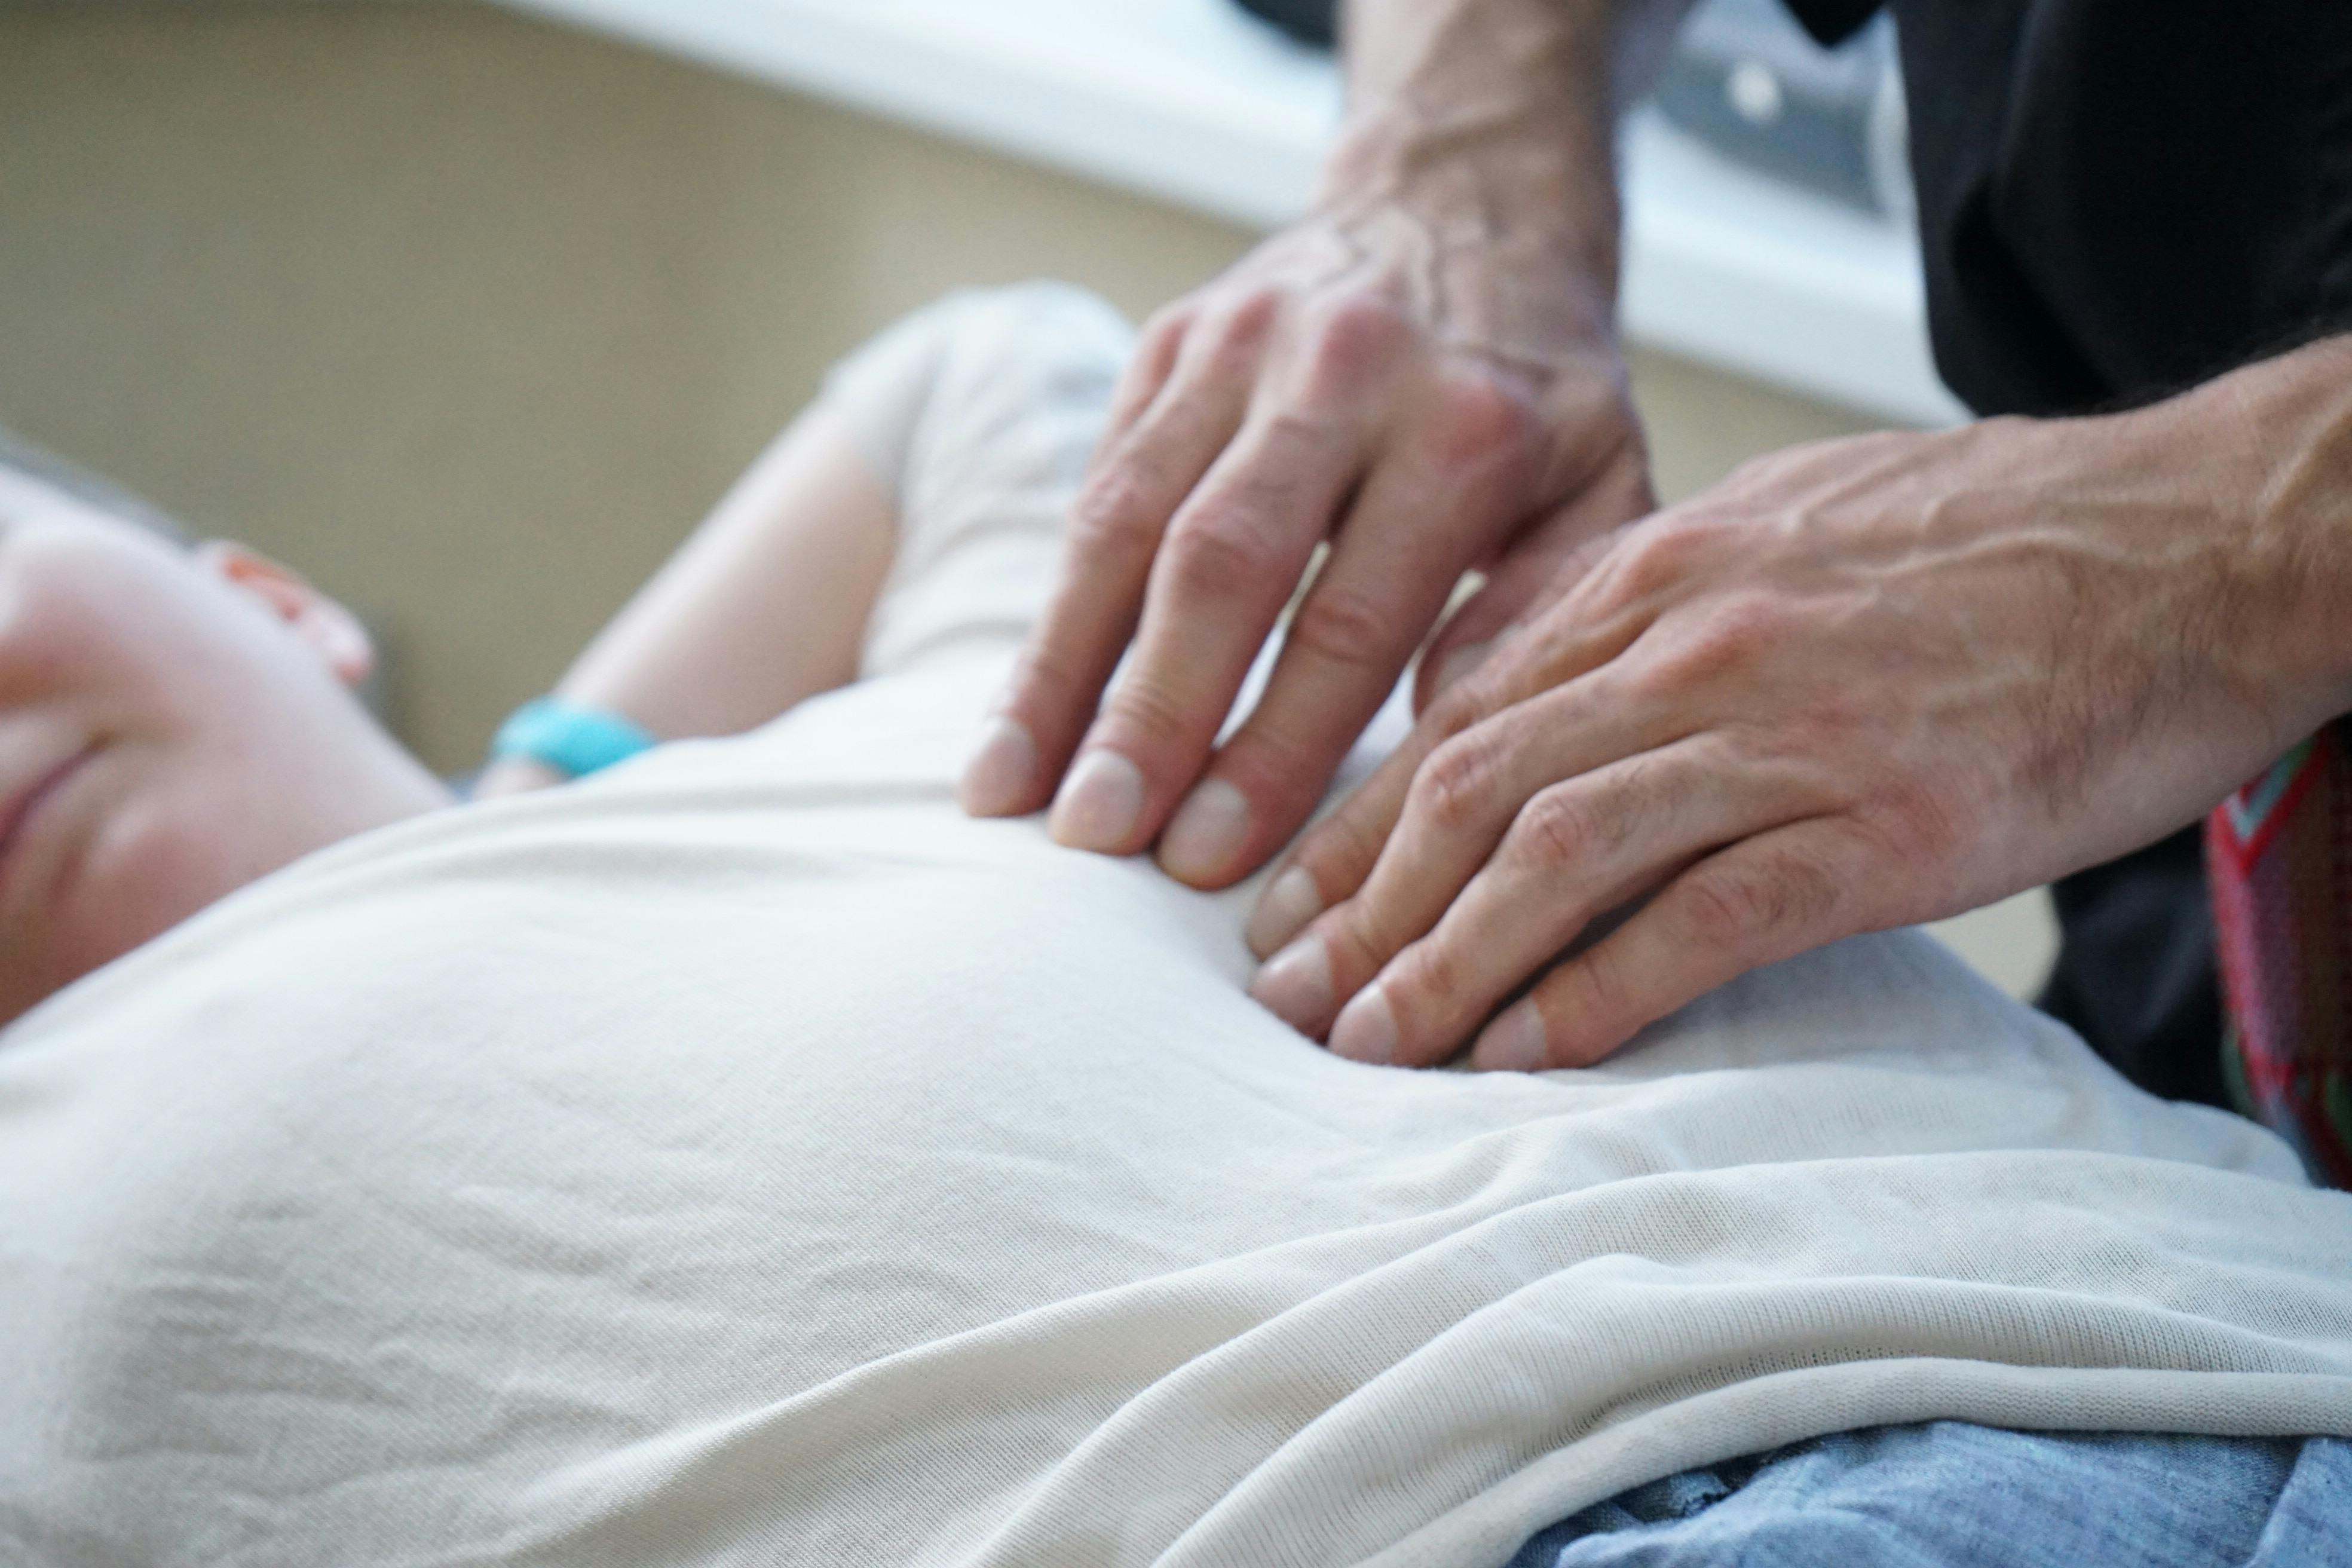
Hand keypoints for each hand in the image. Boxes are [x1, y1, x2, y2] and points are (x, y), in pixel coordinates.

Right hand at [958, 0, 1655, 890]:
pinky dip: (1051, 608)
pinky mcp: (1166, 343)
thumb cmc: (1542, 393)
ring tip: (1009, 794)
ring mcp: (1237, 346)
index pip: (1350, 618)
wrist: (1467, 202)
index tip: (1211, 858)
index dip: (1273, 746)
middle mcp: (1341, 372)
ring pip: (1125, 523)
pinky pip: (1095, 488)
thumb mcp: (1606, 488)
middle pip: (1219, 565)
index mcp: (1465, 428)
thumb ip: (1546, 614)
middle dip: (1150, 714)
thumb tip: (1445, 745)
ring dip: (1061, 669)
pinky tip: (1016, 714)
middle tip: (1095, 840)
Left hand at [1244, 351, 2351, 1070]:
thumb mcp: (1778, 527)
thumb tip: (1527, 684)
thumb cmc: (1989, 541)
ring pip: (1554, 855)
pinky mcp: (1880, 826)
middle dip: (1361, 907)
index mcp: (1658, 581)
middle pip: (1471, 791)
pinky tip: (1523, 1055)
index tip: (1286, 911)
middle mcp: (1691, 649)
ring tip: (1368, 1048)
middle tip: (1287, 1002)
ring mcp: (1783, 735)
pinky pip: (1698, 919)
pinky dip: (1595, 992)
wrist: (2189, 538)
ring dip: (1444, 963)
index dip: (1351, 825)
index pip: (1456, 717)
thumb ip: (1643, 606)